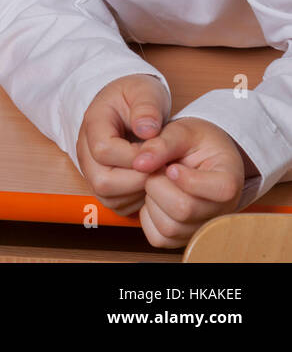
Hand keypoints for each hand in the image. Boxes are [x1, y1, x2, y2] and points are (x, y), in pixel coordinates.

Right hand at [76, 74, 169, 214]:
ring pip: (108, 196)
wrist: (126, 103)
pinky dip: (137, 199)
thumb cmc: (135, 96)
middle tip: (162, 168)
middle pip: (102, 181)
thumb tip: (147, 131)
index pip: (103, 150)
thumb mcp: (144, 91)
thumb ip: (146, 108)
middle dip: (138, 180)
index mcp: (93, 124)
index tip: (157, 150)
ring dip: (139, 191)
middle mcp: (85, 151)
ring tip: (158, 173)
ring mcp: (91, 169)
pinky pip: (117, 204)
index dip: (134, 157)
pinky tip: (151, 180)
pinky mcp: (102, 184)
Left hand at [132, 117, 246, 247]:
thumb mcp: (181, 131)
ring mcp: (203, 227)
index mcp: (229, 179)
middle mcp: (221, 210)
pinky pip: (159, 237)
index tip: (173, 166)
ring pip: (169, 227)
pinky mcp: (183, 237)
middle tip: (157, 170)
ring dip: (152, 201)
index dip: (189, 179)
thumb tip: (139, 163)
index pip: (220, 191)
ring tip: (158, 182)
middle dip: (158, 185)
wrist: (198, 155)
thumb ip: (161, 144)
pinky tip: (155, 198)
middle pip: (184, 209)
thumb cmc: (193, 142)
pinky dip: (148, 217)